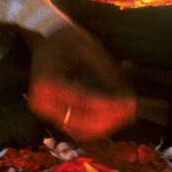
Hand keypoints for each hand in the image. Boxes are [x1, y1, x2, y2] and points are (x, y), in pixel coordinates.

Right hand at [25, 24, 136, 141]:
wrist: (48, 40)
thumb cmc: (68, 40)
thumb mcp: (89, 50)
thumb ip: (107, 76)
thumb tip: (128, 100)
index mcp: (45, 82)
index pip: (81, 100)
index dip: (108, 105)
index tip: (129, 102)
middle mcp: (41, 102)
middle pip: (80, 121)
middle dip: (109, 118)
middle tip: (130, 108)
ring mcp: (47, 112)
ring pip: (81, 131)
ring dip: (106, 126)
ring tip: (127, 113)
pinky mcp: (55, 116)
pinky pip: (79, 130)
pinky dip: (98, 127)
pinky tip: (116, 117)